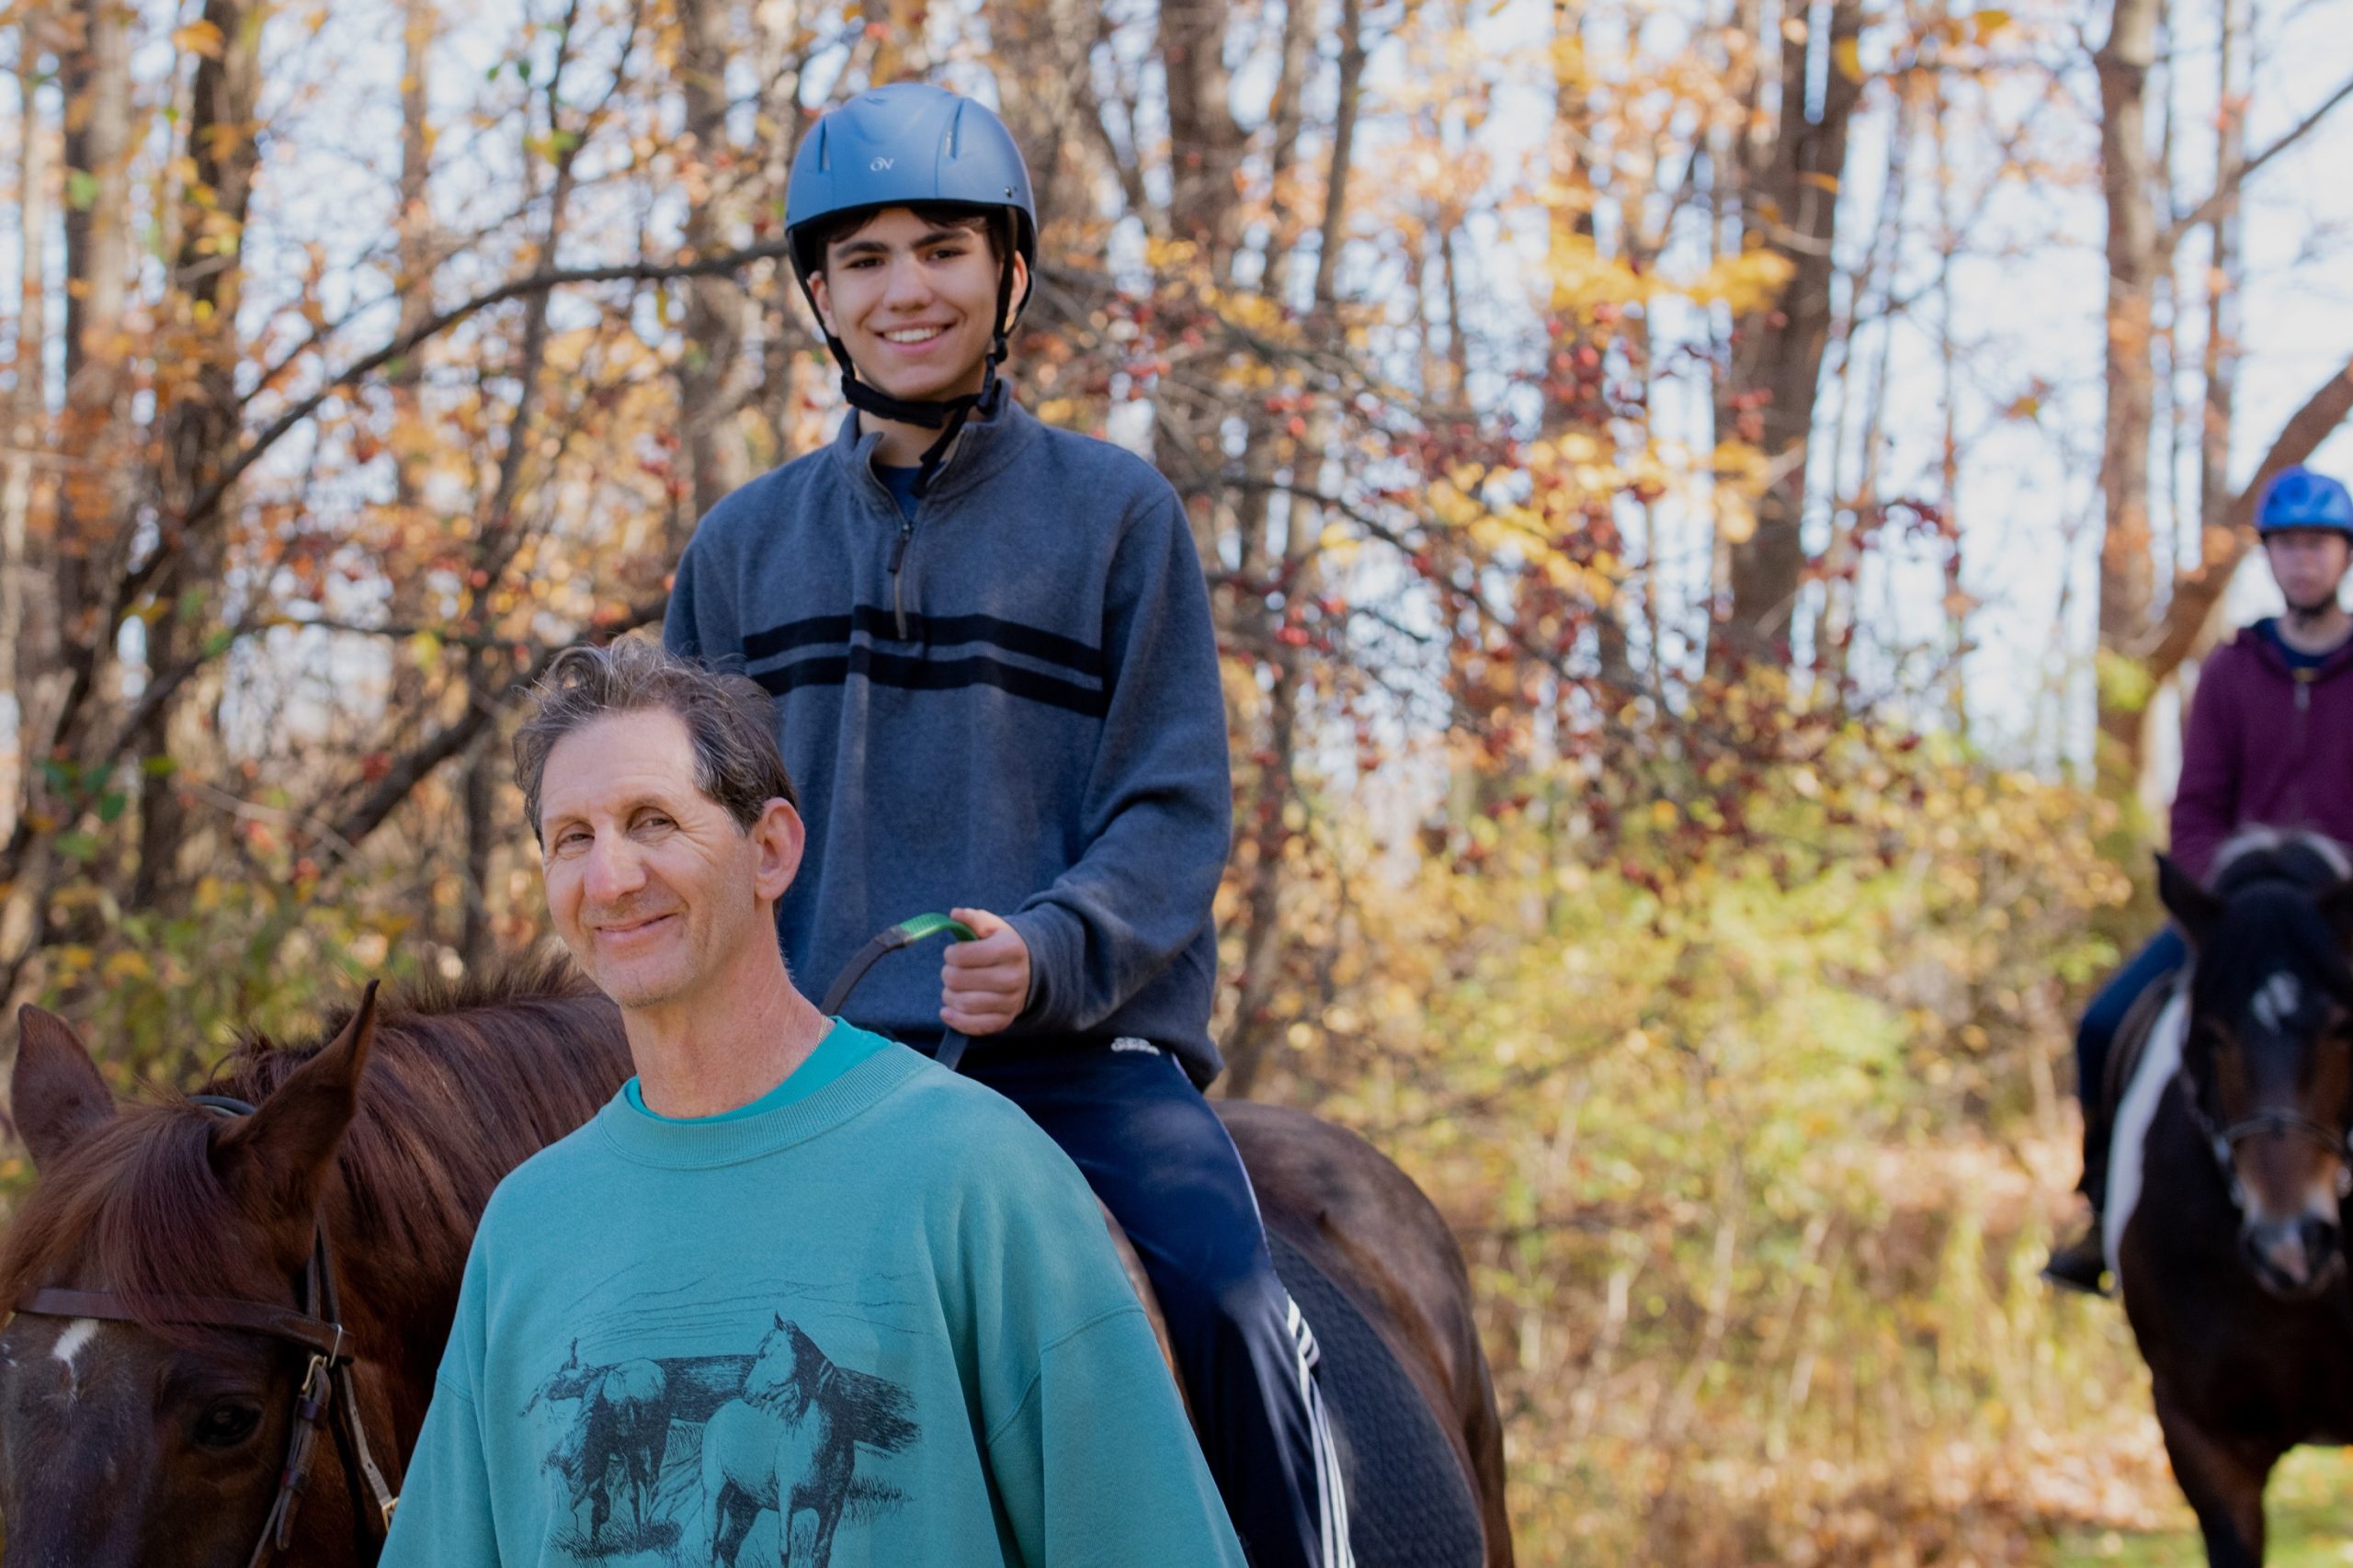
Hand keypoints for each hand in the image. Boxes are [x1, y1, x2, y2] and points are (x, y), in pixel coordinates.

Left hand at [942, 908, 1029, 1036]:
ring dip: (949, 995)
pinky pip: (972, 1026)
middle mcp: (1013, 977)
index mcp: (1010, 950)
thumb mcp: (992, 927)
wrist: (1028, 970)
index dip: (951, 954)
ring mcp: (1010, 1002)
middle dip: (948, 974)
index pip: (964, 955)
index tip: (953, 953)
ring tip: (953, 987)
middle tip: (951, 970)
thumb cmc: (1002, 945)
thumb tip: (955, 914)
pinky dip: (954, 1019)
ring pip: (963, 1003)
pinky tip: (948, 1010)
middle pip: (960, 980)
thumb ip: (973, 919)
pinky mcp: (1003, 1021)